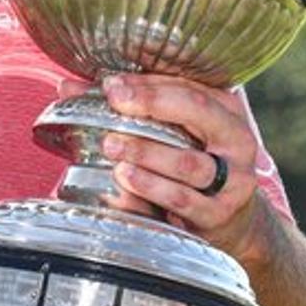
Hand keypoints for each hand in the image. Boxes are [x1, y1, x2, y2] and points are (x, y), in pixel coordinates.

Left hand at [98, 73, 268, 263]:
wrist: (231, 222)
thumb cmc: (193, 165)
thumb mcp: (173, 133)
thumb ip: (128, 109)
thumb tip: (70, 88)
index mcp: (226, 110)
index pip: (187, 86)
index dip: (148, 84)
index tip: (112, 85)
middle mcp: (236, 140)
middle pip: (198, 110)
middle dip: (153, 103)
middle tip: (115, 102)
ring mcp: (232, 179)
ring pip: (188, 161)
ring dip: (146, 152)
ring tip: (112, 146)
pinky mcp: (219, 212)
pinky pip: (183, 199)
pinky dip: (152, 188)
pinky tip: (126, 178)